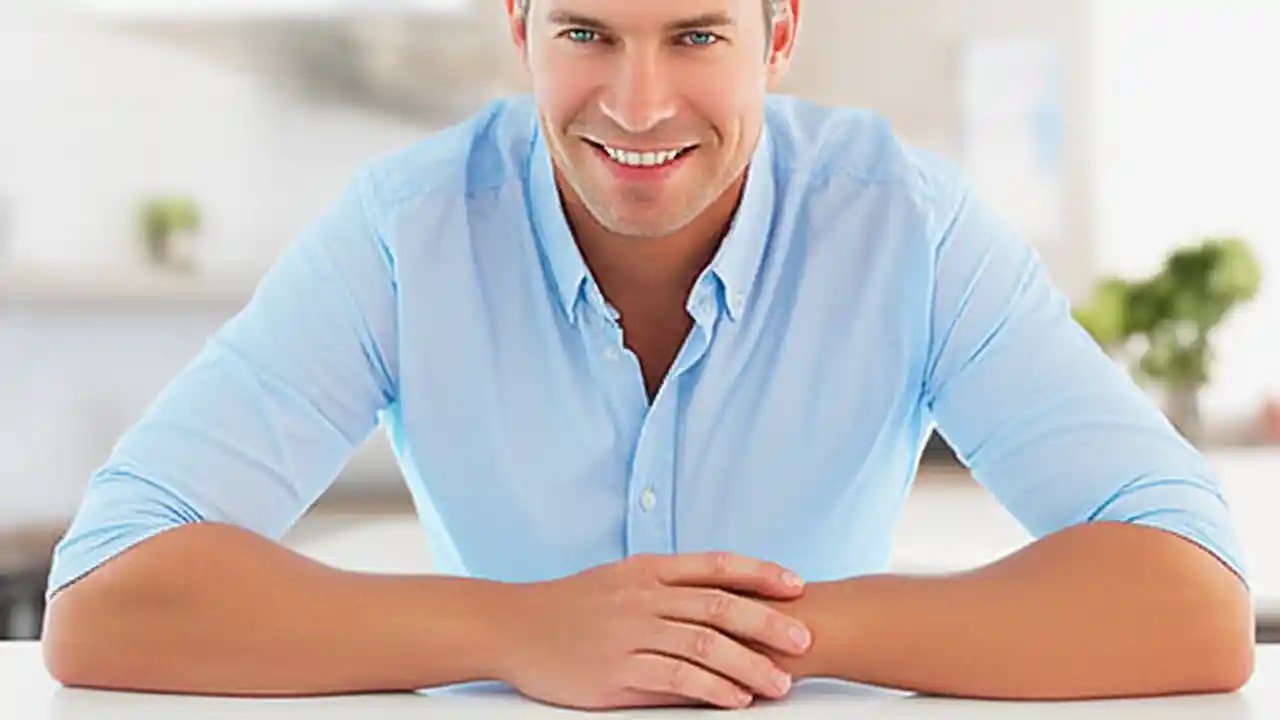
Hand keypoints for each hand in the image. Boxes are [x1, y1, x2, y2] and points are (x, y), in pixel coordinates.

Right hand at [501, 552, 812, 709]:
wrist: (513, 627)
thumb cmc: (568, 608)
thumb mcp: (617, 582)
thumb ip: (664, 592)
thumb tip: (715, 612)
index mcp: (647, 571)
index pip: (716, 565)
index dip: (760, 573)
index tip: (796, 585)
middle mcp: (642, 597)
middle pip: (719, 605)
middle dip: (768, 622)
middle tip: (803, 639)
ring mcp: (629, 633)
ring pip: (703, 644)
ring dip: (748, 664)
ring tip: (778, 682)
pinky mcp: (616, 671)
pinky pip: (674, 679)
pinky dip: (711, 689)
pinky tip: (735, 699)